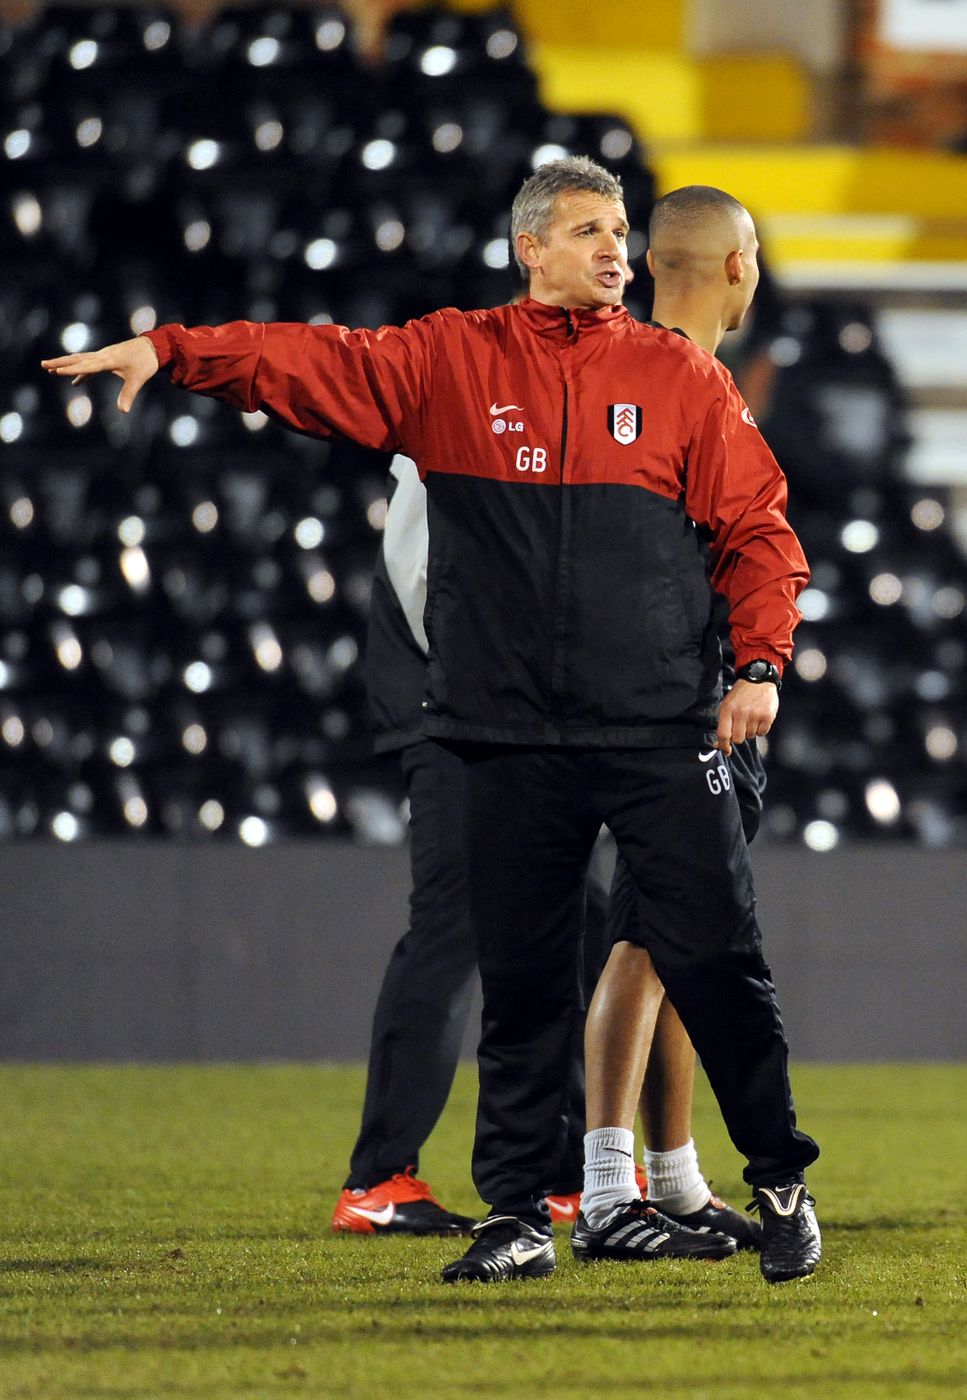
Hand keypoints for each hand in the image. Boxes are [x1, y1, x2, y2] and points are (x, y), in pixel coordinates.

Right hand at [41, 336, 159, 412]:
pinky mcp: (106, 358)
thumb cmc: (145, 362)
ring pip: (80, 359)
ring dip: (66, 364)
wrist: (152, 347)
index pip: (86, 366)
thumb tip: (123, 411)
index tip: (57, 371)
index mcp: (108, 360)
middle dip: (60, 363)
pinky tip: (75, 383)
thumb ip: (128, 395)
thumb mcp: (138, 379)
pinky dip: (81, 372)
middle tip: (43, 365)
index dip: (72, 370)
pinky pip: (89, 365)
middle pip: (77, 359)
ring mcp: (103, 355)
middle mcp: (102, 355)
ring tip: (50, 369)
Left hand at [715, 678, 777, 755]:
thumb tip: (718, 744)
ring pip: (751, 736)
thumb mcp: (727, 705)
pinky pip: (762, 733)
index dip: (723, 746)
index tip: (726, 750)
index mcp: (728, 709)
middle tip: (742, 726)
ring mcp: (755, 715)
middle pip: (738, 739)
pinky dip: (760, 729)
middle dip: (739, 736)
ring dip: (750, 731)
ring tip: (751, 718)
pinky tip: (759, 718)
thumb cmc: (741, 694)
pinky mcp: (767, 716)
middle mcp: (741, 713)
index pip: (723, 734)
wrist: (758, 680)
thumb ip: (723, 723)